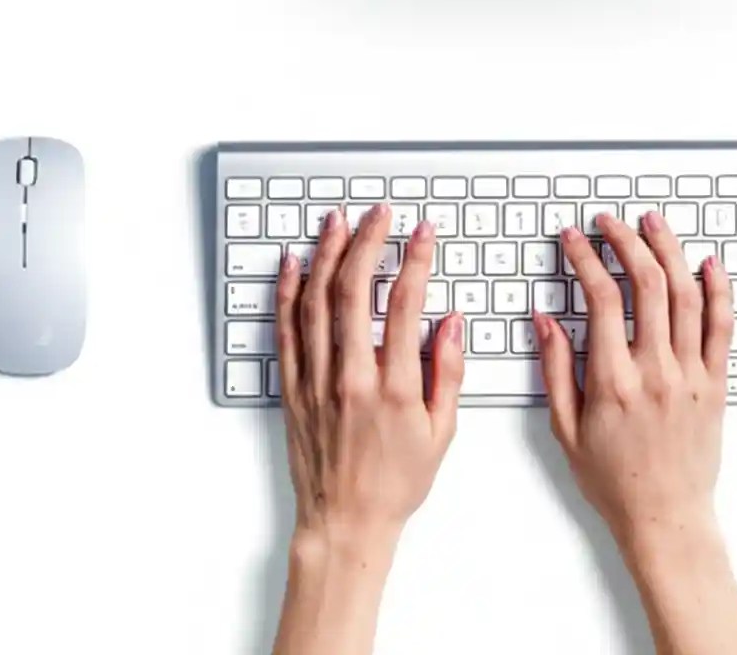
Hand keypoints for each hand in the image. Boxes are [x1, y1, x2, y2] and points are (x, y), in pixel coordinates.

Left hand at [275, 204, 464, 545]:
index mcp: (394, 389)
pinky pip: (286, 331)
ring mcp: (316, 382)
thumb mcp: (442, 431)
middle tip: (379, 214)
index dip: (416, 260)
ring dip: (327, 255)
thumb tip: (450, 322)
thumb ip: (449, 371)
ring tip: (337, 222)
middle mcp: (351, 379)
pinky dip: (288, 292)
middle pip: (354, 291)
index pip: (406, 305)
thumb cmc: (395, 483)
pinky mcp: (292, 390)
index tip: (423, 234)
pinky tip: (296, 264)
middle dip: (368, 242)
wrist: (344, 522)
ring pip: (315, 302)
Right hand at [535, 211, 736, 654]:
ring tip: (653, 224)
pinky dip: (719, 290)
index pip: (600, 298)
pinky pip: (722, 327)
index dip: (585, 258)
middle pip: (646, 283)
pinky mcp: (717, 384)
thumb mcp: (565, 429)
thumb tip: (546, 320)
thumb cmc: (614, 480)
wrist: (665, 516)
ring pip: (686, 295)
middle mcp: (656, 371)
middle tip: (610, 221)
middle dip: (626, 241)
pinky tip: (709, 264)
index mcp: (613, 381)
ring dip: (669, 250)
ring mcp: (692, 375)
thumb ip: (556, 369)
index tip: (573, 239)